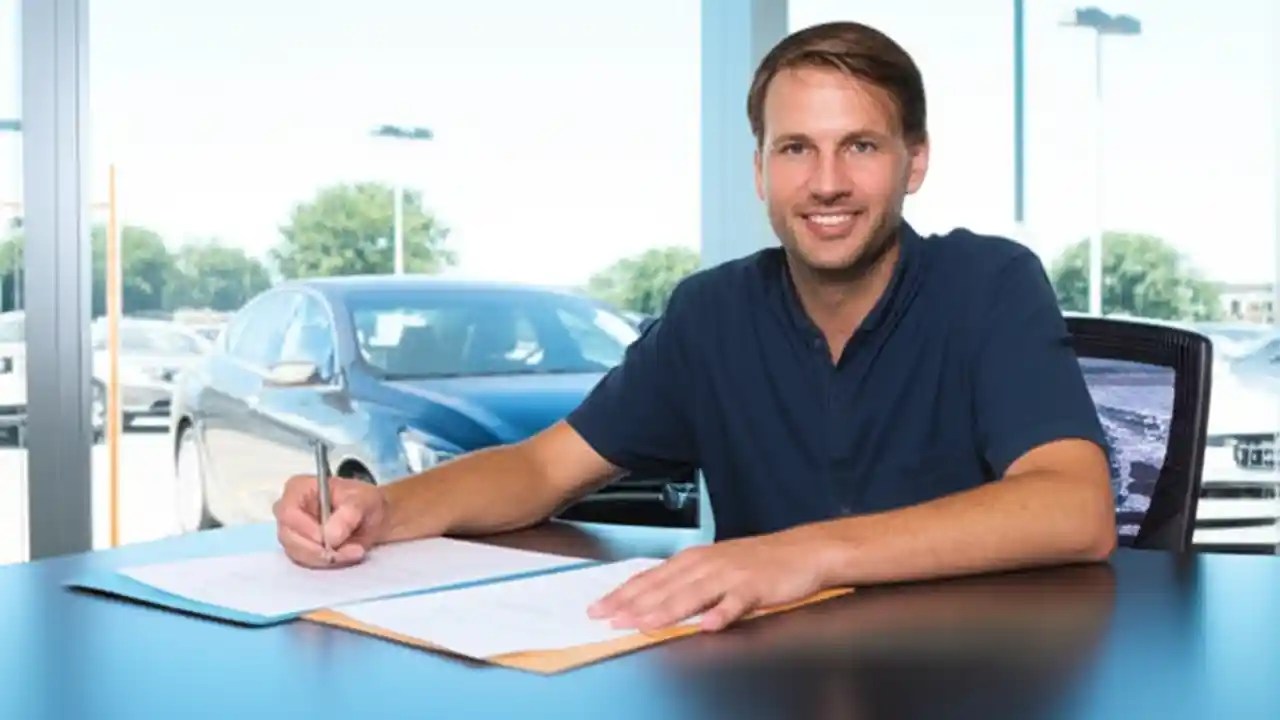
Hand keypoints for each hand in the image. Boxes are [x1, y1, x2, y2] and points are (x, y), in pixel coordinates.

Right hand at [273, 474, 388, 568]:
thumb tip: (330, 537)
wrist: (372, 518)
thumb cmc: (363, 502)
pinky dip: (328, 563)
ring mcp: (292, 532)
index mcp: (298, 489)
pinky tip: (348, 556)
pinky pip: (306, 562)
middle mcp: (289, 511)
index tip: (328, 541)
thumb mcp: (363, 501)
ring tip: (355, 551)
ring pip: (297, 553)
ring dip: (327, 558)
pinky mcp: (300, 549)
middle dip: (318, 550)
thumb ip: (348, 515)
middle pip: (289, 537)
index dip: (305, 529)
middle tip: (350, 551)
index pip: (288, 513)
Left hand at [587, 531, 829, 632]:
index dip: (623, 594)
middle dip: (633, 604)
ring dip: (667, 610)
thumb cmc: (757, 561)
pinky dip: (722, 613)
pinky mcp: (756, 587)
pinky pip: (737, 603)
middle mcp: (707, 564)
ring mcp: (731, 575)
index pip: (651, 578)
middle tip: (608, 619)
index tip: (599, 608)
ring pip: (693, 594)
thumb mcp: (715, 566)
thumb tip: (651, 600)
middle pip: (664, 587)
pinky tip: (708, 625)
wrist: (803, 550)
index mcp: (694, 559)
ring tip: (644, 624)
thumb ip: (685, 583)